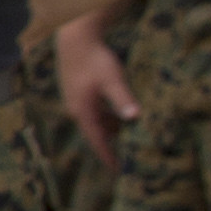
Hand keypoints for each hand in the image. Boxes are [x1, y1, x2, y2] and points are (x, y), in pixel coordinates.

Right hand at [55, 20, 134, 167]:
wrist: (76, 39)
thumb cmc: (95, 59)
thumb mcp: (113, 80)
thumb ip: (122, 99)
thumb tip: (134, 117)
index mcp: (83, 112)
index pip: (97, 141)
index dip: (108, 156)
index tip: (118, 171)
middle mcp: (77, 110)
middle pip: (95, 134)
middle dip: (110, 146)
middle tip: (127, 157)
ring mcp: (76, 101)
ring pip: (95, 122)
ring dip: (109, 131)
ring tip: (127, 138)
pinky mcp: (78, 92)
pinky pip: (94, 112)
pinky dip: (106, 118)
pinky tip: (119, 115)